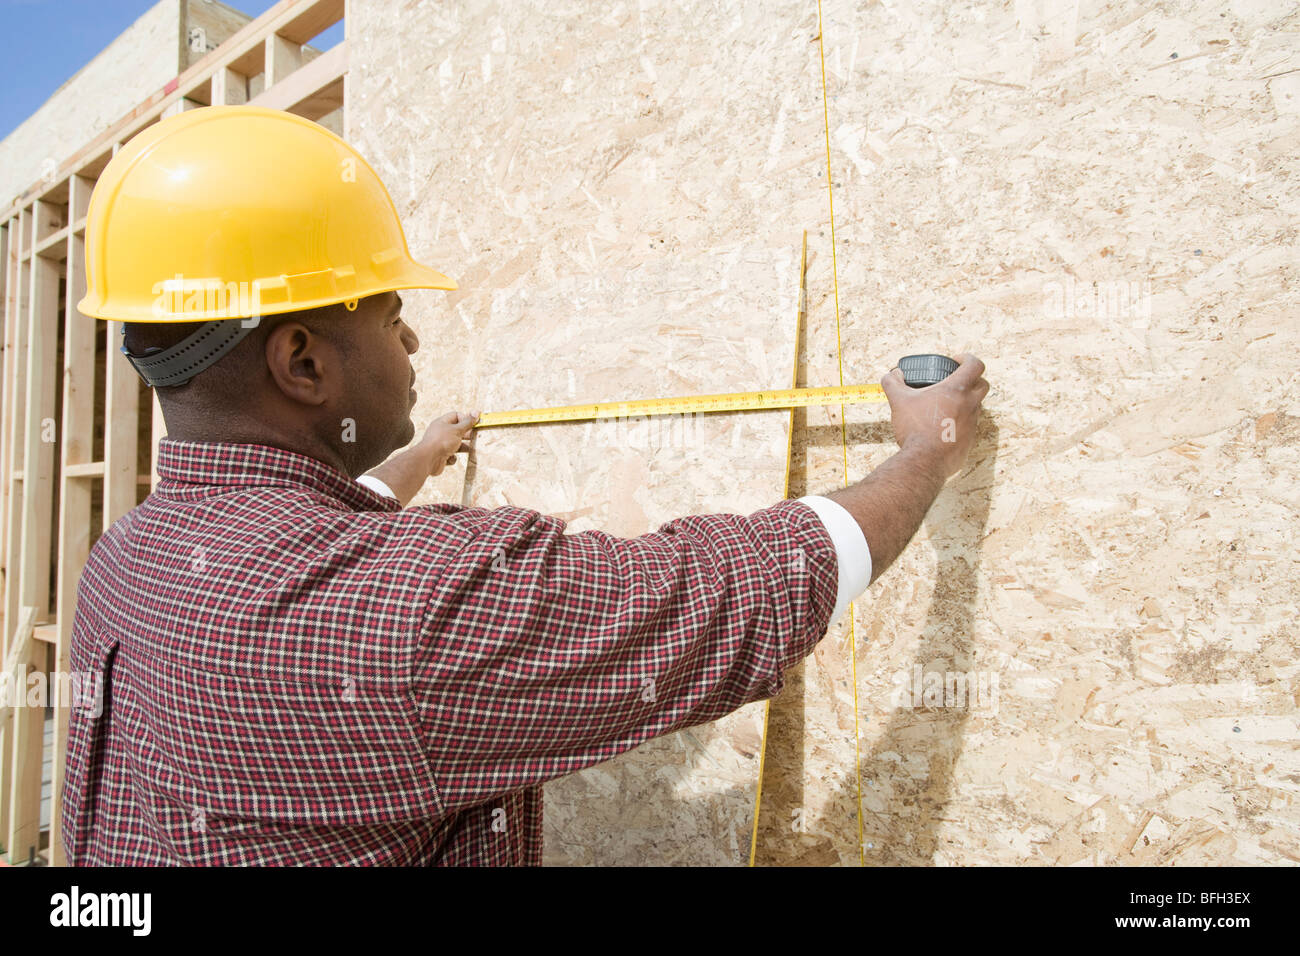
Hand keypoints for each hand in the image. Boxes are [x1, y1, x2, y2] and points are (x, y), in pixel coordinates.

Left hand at [418, 410, 478, 476]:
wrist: (429, 459)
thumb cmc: (442, 441)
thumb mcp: (457, 430)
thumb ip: (468, 422)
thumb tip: (476, 412)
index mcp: (442, 422)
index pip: (456, 416)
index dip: (466, 419)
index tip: (474, 424)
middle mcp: (441, 432)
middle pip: (457, 430)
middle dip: (467, 434)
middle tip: (476, 437)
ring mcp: (440, 444)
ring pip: (456, 444)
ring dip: (463, 447)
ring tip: (471, 449)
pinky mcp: (441, 456)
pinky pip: (451, 455)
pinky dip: (453, 457)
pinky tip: (450, 457)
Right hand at [880, 353, 987, 477]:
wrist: (924, 461)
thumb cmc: (914, 428)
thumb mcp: (899, 401)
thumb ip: (893, 383)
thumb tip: (892, 375)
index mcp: (956, 390)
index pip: (975, 365)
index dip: (968, 359)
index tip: (957, 361)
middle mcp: (970, 405)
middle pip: (983, 385)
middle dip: (973, 380)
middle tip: (955, 382)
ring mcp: (972, 424)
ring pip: (975, 407)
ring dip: (964, 403)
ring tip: (943, 407)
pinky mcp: (970, 441)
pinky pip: (968, 427)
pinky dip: (958, 423)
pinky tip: (941, 428)